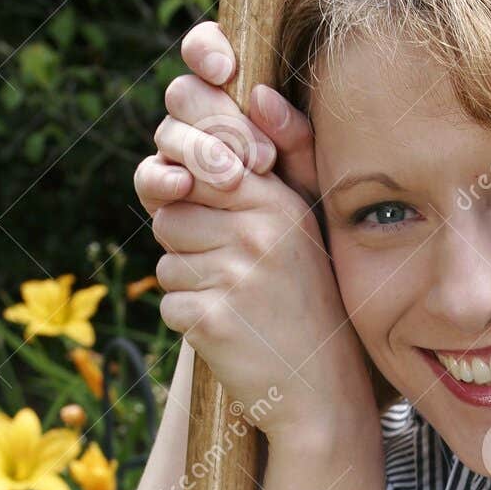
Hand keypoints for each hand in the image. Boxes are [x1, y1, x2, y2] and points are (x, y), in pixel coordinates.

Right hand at [135, 19, 318, 213]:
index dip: (206, 48)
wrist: (288, 273)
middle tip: (260, 157)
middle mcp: (197, 120)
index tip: (226, 69)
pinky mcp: (161, 192)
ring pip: (168, 131)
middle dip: (220, 120)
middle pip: (184, 93)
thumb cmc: (304, 212)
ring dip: (200, 151)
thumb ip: (295, 137)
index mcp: (233, 97)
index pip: (206, 50)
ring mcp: (175, 155)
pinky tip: (183, 186)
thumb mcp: (311, 174)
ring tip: (235, 180)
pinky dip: (163, 177)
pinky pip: (148, 176)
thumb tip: (261, 97)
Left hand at [139, 33, 377, 441]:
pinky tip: (229, 333)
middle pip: (173, 209)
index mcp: (281, 203)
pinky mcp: (210, 318)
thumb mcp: (306, 230)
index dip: (188, 175)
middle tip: (228, 271)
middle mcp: (260, 231)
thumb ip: (280, 164)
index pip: (201, 159)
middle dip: (187, 239)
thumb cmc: (310, 308)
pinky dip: (190, 321)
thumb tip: (256, 93)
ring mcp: (234, 275)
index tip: (197, 194)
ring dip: (189, 282)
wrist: (324, 396)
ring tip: (235, 304)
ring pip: (166, 257)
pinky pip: (169, 302)